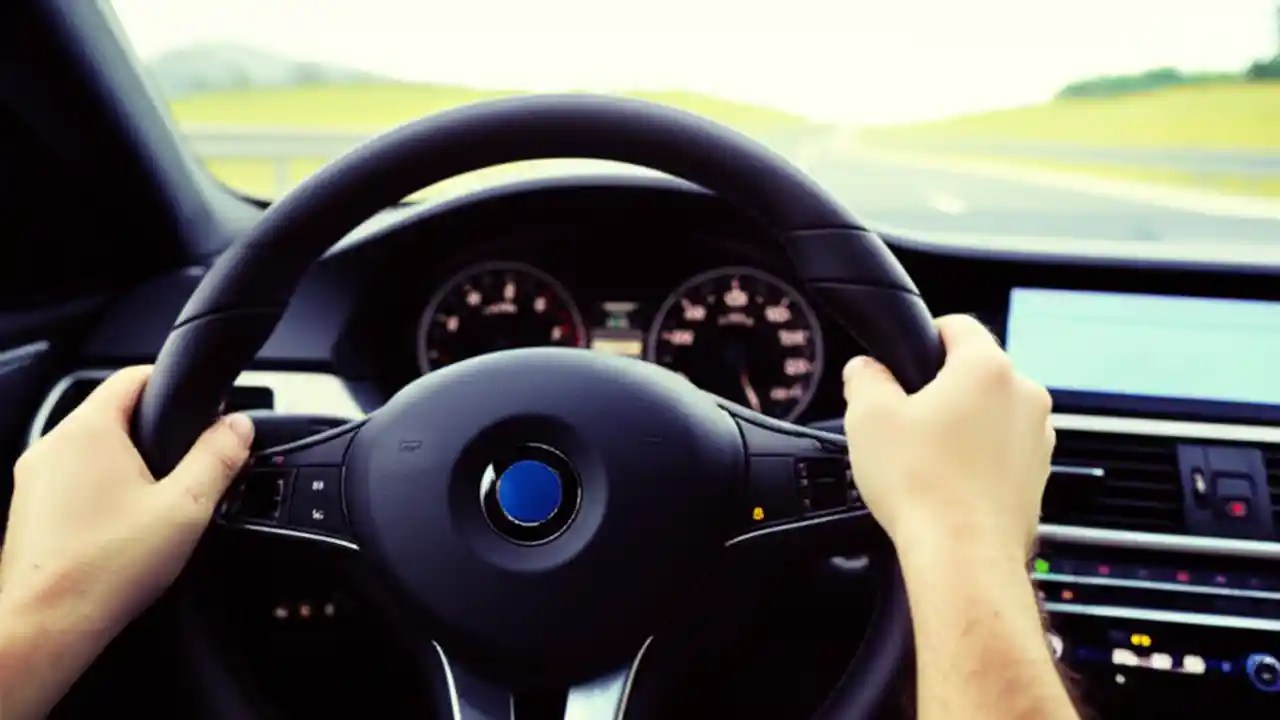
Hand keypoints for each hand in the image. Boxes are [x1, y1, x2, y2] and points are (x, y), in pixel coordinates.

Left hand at [0, 367, 253, 718]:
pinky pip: (73, 481)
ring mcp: (34, 478)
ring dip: (127, 464)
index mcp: (89, 430)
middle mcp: (52, 445)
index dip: (173, 385)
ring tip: (159, 503)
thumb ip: (218, 458)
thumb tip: (239, 426)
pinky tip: (125, 528)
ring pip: (92, 450)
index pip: (133, 376)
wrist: (45, 625)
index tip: (202, 408)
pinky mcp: (29, 509)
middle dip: (155, 432)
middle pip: (114, 414)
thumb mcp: (186, 507)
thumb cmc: (106, 568)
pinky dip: (101, 491)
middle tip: (188, 466)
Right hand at [843, 315, 1053, 563]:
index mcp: (986, 368)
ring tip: (927, 457)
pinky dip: (980, 459)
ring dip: (964, 425)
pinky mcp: (1038, 475)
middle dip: (941, 389)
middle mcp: (1024, 396)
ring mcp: (1038, 438)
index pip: (958, 325)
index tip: (906, 359)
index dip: (925, 337)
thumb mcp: (868, 417)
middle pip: (976, 372)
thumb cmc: (922, 486)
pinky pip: (1004, 451)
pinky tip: (948, 483)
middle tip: (905, 419)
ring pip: (992, 413)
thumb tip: (866, 370)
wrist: (962, 556)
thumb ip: (864, 377)